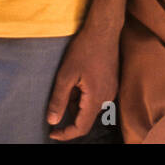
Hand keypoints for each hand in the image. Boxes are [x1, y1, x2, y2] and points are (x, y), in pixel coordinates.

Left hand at [46, 22, 119, 140]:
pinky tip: (78, 81)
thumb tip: (52, 121)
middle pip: (87, 119)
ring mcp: (112, 90)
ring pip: (91, 108)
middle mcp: (107, 98)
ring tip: (69, 85)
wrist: (103, 30)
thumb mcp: (66, 75)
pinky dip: (85, 97)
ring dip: (78, 104)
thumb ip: (59, 100)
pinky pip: (97, 98)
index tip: (52, 132)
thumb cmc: (84, 50)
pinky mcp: (112, 83)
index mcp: (96, 98)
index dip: (66, 134)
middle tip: (58, 100)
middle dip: (70, 115)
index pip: (81, 127)